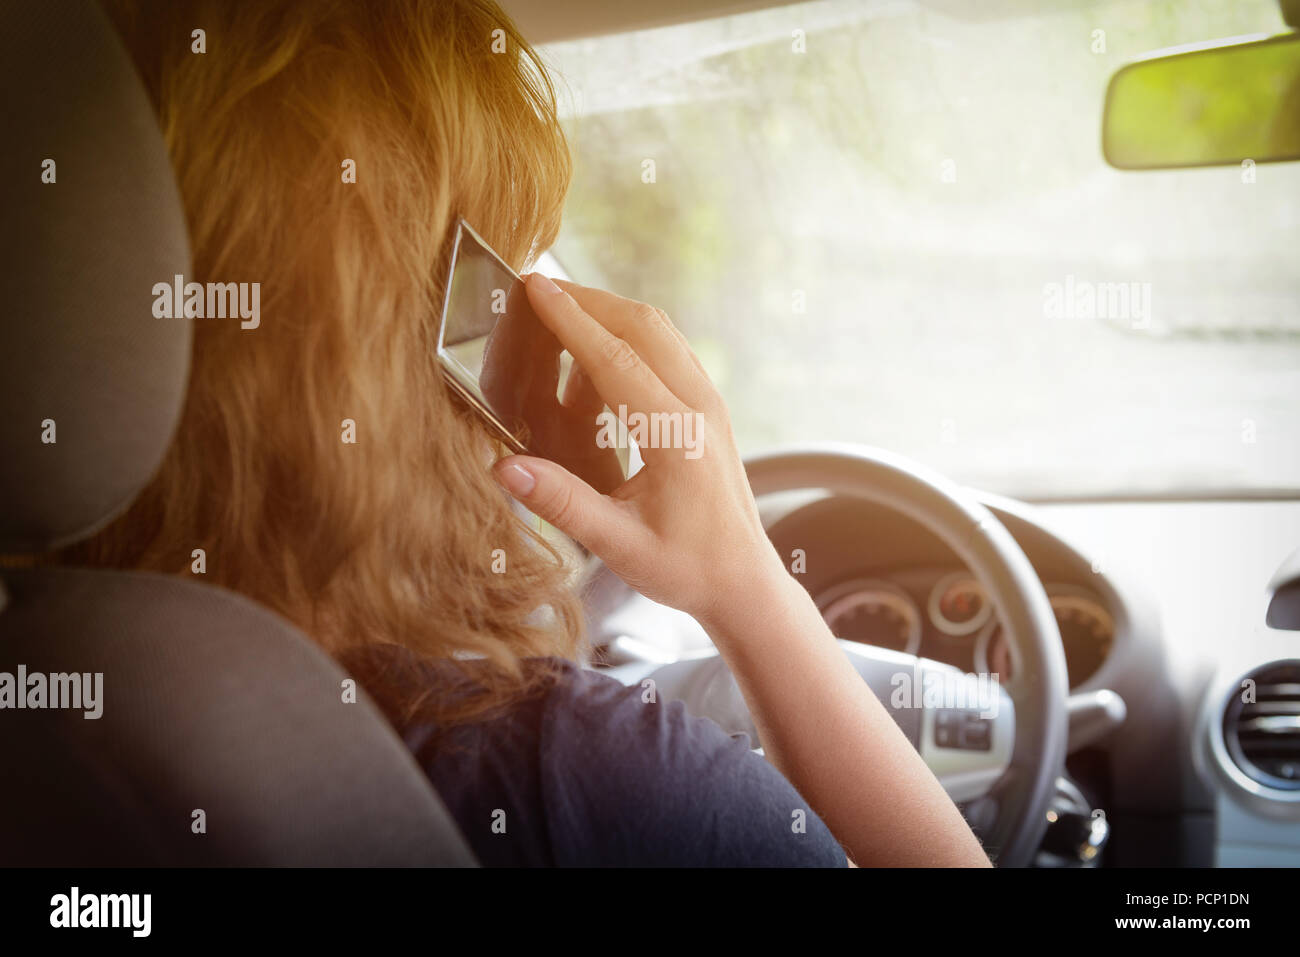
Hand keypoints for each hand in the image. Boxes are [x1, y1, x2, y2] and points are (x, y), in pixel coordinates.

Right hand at [492, 273, 787, 626]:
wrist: (744, 582)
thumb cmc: (686, 569)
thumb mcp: (619, 545)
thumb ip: (562, 504)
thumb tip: (503, 466)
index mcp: (678, 437)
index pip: (615, 360)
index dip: (571, 320)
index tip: (534, 286)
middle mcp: (700, 407)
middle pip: (642, 326)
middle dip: (588, 300)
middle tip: (537, 288)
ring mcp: (710, 403)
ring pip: (659, 332)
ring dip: (609, 313)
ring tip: (559, 311)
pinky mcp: (708, 408)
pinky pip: (667, 352)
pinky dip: (627, 338)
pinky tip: (590, 359)